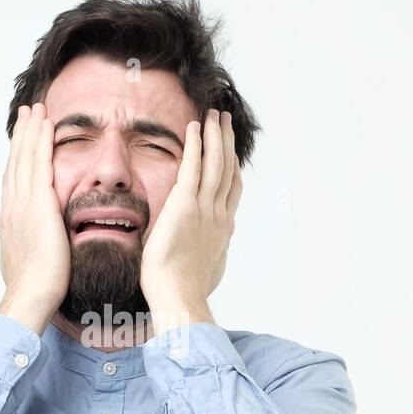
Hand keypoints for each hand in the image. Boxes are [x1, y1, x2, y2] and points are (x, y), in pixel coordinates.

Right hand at [0, 102, 69, 333]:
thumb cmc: (34, 287)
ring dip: (30, 131)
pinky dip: (41, 143)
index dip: (16, 158)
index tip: (21, 140)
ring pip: (25, 158)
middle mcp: (12, 207)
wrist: (31, 294)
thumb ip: (26, 245)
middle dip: (21, 136)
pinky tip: (46, 125)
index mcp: (10, 220)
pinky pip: (40, 165)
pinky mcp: (38, 204)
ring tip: (35, 110)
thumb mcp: (25, 260)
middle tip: (25, 113)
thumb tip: (24, 242)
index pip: (13, 181)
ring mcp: (23, 204)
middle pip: (15, 163)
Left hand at [139, 109, 241, 314]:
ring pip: (215, 163)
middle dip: (227, 143)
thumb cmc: (187, 292)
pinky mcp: (185, 206)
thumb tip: (212, 255)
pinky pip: (193, 167)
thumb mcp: (206, 270)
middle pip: (227, 170)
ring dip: (215, 136)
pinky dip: (196, 145)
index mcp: (222, 230)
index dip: (232, 166)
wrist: (180, 297)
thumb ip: (209, 255)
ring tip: (214, 115)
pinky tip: (195, 127)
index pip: (231, 190)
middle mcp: (219, 215)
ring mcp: (205, 209)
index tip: (231, 150)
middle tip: (225, 121)